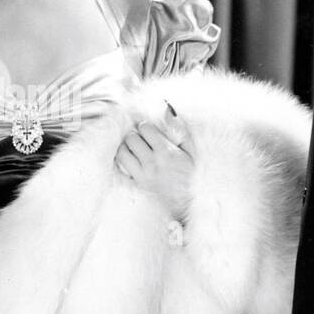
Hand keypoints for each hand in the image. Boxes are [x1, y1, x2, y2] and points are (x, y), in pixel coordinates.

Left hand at [114, 103, 194, 222]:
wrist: (187, 203)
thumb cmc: (191, 175)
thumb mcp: (191, 152)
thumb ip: (180, 130)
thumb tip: (169, 110)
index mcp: (166, 152)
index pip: (145, 129)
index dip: (146, 127)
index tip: (150, 132)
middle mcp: (152, 163)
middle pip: (131, 138)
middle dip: (136, 136)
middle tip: (142, 140)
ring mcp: (142, 175)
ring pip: (122, 152)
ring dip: (127, 148)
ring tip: (135, 150)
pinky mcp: (137, 184)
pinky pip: (121, 167)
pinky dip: (123, 161)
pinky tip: (131, 160)